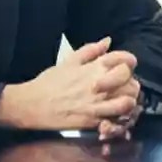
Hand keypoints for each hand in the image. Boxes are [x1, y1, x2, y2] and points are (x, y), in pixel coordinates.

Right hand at [0, 37, 140, 130]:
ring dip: (127, 102)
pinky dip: (119, 120)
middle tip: (123, 88)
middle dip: (130, 84)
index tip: (123, 68)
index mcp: (94, 67)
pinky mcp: (92, 120)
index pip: (126, 59)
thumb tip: (108, 41)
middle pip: (130, 81)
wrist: (31, 104)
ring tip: (120, 104)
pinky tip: (114, 117)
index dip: (128, 63)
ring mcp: (96, 103)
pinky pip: (115, 120)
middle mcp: (98, 83)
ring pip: (128, 101)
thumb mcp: (69, 62)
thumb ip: (90, 50)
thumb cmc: (49, 82)